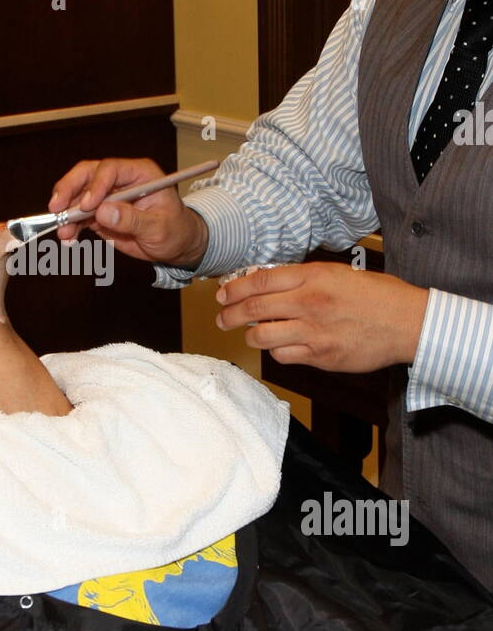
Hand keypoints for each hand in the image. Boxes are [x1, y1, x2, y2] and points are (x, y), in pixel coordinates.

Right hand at [48, 157, 208, 266]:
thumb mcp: (159, 227)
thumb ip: (132, 219)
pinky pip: (79, 216)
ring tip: (64, 233)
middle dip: (69, 190)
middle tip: (57, 208)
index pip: (110, 169)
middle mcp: (120, 180)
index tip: (88, 205)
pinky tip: (68, 239)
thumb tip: (103, 212)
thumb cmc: (175, 230)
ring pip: (78, 195)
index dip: (96, 185)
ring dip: (66, 212)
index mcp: (139, 174)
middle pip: (87, 175)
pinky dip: (70, 226)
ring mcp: (107, 196)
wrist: (175, 245)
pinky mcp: (99, 213)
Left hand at [214, 262, 428, 372]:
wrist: (407, 323)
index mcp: (314, 277)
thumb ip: (304, 278)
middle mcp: (310, 303)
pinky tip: (281, 346)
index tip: (223, 294)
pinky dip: (277, 352)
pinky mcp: (321, 356)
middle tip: (222, 318)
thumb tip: (268, 284)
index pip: (260, 281)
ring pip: (262, 337)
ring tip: (250, 334)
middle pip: (253, 309)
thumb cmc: (377, 295)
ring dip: (250, 336)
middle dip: (230, 314)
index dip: (235, 289)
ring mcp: (314, 332)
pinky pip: (284, 356)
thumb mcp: (338, 273)